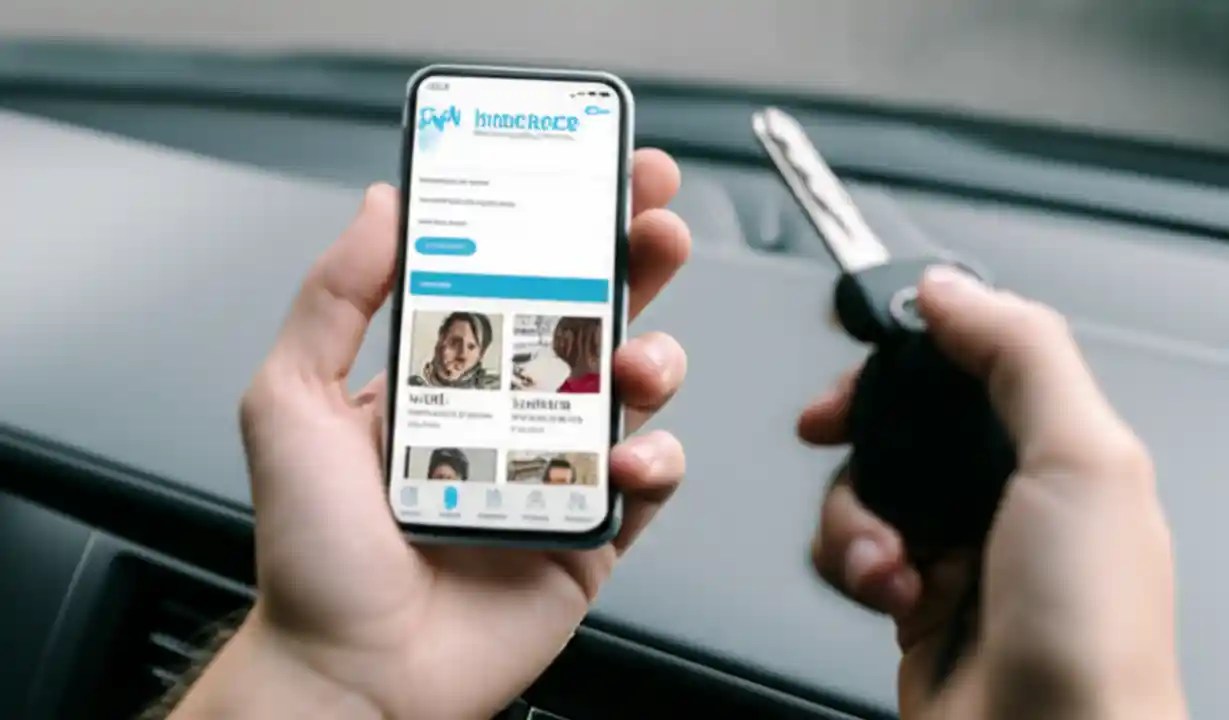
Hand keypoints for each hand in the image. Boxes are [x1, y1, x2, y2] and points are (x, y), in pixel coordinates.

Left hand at [174, 149, 691, 718]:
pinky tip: (628, 459)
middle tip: (656, 226)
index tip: (594, 171)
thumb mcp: (290, 402)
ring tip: (637, 363)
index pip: (517, 274)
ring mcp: (556, 468)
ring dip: (656, 355)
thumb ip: (334, 299)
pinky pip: (651, 480)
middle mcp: (509, 411)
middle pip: (594, 314)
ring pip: (637, 389)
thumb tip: (380, 206)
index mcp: (447, 371)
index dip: (561, 219)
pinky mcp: (592, 529)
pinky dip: (658, 460)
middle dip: (637, 260)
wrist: (352, 672)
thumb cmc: (314, 554)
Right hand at [800, 267, 1186, 719]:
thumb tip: (948, 289)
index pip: (976, 358)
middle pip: (904, 419)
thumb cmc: (1090, 633)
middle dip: (859, 431)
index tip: (864, 349)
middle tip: (827, 431)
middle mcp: (1010, 492)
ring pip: (865, 484)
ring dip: (854, 515)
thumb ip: (1020, 353)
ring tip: (887, 556)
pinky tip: (888, 591)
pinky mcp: (914, 595)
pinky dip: (852, 562)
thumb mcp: (1079, 459)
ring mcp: (959, 546)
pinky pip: (851, 547)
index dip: (913, 344)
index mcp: (1063, 447)